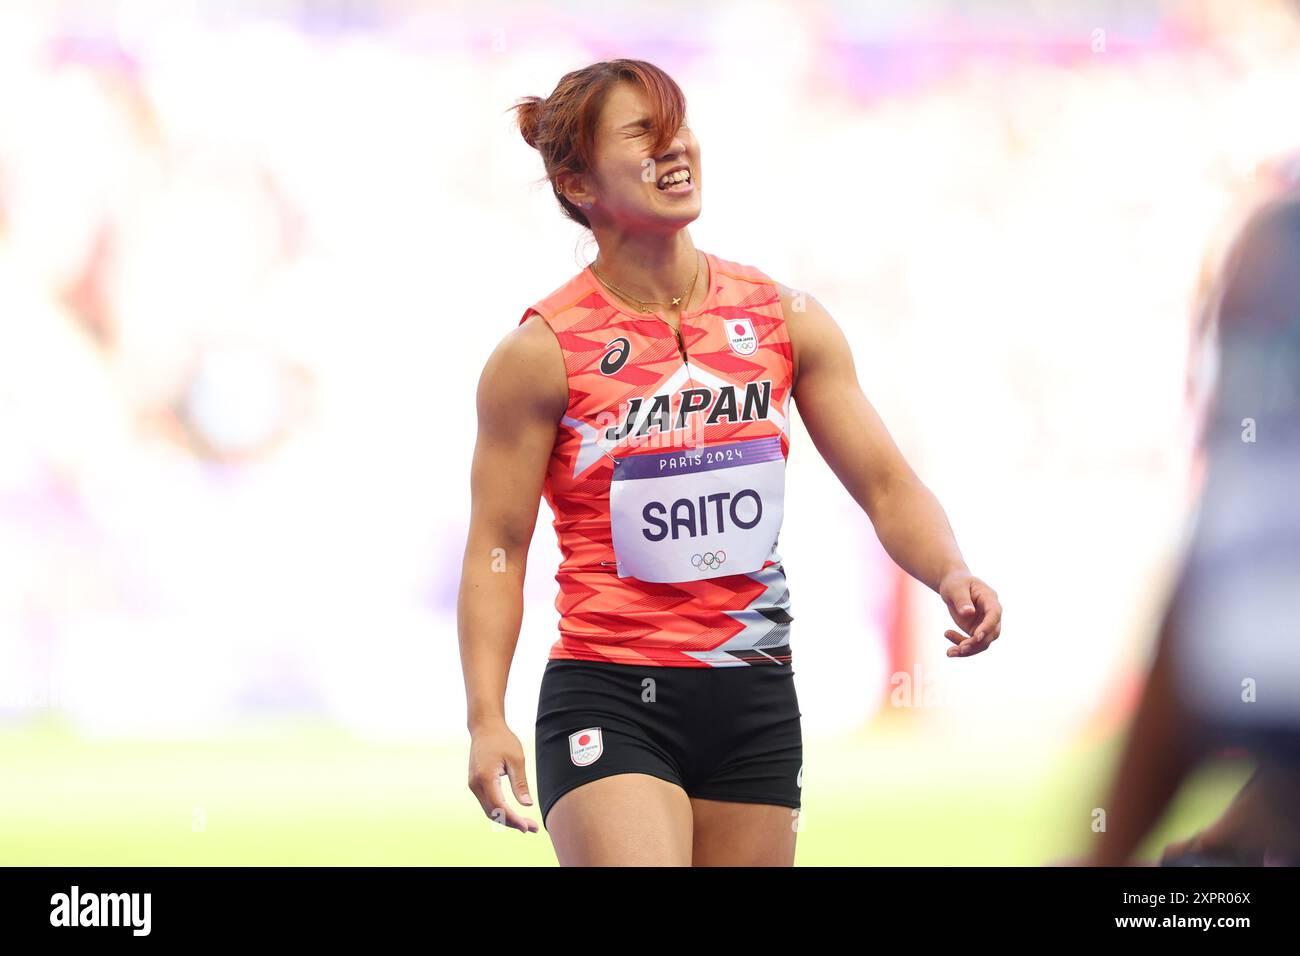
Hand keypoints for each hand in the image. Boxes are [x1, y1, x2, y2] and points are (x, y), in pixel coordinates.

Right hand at [467, 718, 538, 832]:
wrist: (485, 727)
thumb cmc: (502, 739)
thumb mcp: (516, 759)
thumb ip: (520, 783)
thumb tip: (526, 804)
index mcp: (486, 777)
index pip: (499, 806)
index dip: (514, 819)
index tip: (528, 826)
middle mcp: (476, 783)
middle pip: (493, 813)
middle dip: (511, 823)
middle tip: (532, 828)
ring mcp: (473, 784)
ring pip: (489, 810)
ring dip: (505, 819)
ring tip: (525, 824)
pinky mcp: (475, 783)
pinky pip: (487, 803)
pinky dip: (499, 811)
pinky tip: (513, 814)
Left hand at [939, 570, 1001, 657]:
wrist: (953, 585)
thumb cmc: (955, 582)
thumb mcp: (955, 588)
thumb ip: (962, 600)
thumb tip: (969, 613)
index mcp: (990, 598)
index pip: (994, 614)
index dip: (987, 626)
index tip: (976, 636)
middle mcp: (991, 613)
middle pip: (991, 633)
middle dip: (976, 643)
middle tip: (959, 648)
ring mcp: (985, 623)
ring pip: (983, 643)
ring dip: (968, 650)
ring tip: (950, 652)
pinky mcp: (976, 630)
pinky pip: (972, 644)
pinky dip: (961, 646)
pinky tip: (947, 635)